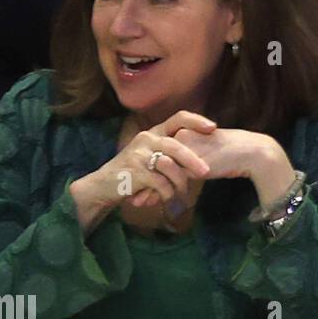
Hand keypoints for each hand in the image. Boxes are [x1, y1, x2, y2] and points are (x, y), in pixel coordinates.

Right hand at [84, 110, 217, 214]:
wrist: (104, 185)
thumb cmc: (132, 173)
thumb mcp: (150, 157)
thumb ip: (169, 154)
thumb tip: (199, 157)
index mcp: (153, 133)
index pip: (178, 118)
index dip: (197, 121)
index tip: (213, 128)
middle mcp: (146, 139)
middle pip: (176, 145)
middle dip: (193, 160)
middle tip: (206, 172)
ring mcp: (139, 154)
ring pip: (170, 167)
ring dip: (180, 184)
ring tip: (181, 195)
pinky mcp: (135, 171)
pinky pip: (161, 183)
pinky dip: (167, 194)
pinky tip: (167, 200)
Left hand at [130, 127, 291, 211]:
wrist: (248, 153)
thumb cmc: (230, 154)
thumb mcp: (205, 154)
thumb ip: (189, 160)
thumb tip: (178, 172)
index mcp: (183, 130)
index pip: (158, 149)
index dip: (147, 166)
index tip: (137, 179)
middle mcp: (179, 137)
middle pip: (153, 159)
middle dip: (141, 177)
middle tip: (131, 191)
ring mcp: (184, 150)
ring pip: (157, 170)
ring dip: (146, 187)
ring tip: (137, 200)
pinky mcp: (190, 163)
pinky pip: (169, 179)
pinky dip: (157, 192)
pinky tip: (149, 202)